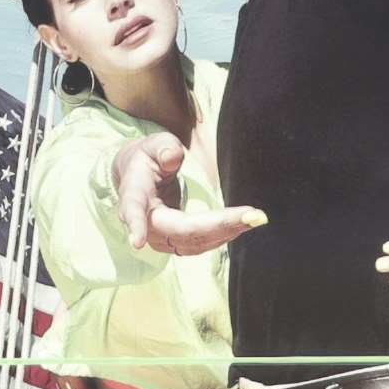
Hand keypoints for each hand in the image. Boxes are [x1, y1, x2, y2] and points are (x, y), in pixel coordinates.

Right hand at [110, 131, 262, 257]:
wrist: (140, 178)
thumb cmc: (149, 158)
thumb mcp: (155, 144)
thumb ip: (163, 147)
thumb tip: (172, 157)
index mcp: (135, 193)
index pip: (134, 209)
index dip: (136, 224)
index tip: (137, 241)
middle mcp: (146, 221)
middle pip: (181, 230)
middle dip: (219, 225)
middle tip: (253, 215)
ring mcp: (159, 237)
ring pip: (194, 242)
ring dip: (227, 232)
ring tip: (255, 218)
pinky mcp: (174, 243)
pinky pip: (200, 244)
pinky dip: (223, 235)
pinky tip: (241, 224)